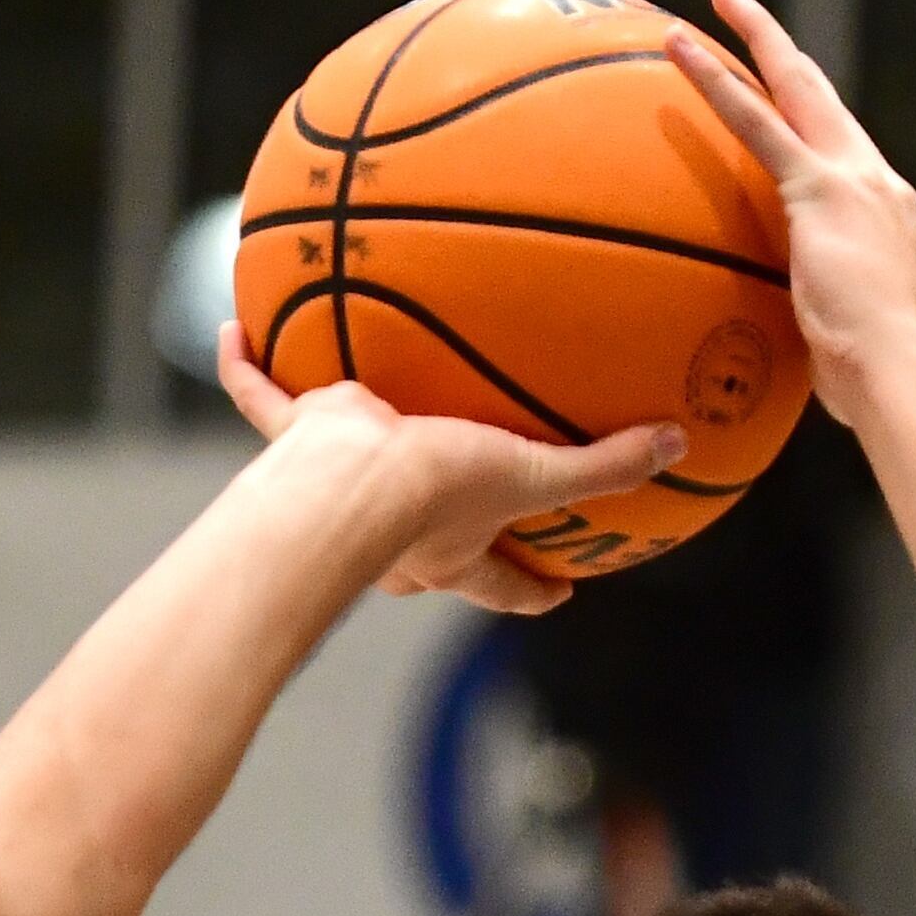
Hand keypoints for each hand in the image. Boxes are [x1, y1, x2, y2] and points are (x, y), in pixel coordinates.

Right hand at [218, 322, 682, 614]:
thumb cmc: (433, 495)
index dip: (532, 591)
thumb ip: (603, 466)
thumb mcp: (531, 477)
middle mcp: (391, 531)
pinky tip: (235, 323)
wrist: (344, 485)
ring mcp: (337, 486)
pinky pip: (264, 399)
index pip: (501, 583)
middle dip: (436, 533)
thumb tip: (679, 446)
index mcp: (449, 550)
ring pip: (343, 473)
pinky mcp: (295, 441)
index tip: (561, 592)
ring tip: (347, 402)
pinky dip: (247, 365)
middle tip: (461, 501)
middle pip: (421, 541)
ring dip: (343, 448)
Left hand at [666, 0, 915, 428]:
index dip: (809, 119)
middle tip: (741, 8)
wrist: (899, 379)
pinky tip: (677, 52)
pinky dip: (716, 83)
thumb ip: (812, 314)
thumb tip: (784, 345)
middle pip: (820, 97)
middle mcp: (876, 181)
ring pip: (793, 89)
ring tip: (714, 5)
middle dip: (781, 49)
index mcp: (883, 212)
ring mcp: (853, 178)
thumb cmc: (869, 383)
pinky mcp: (820, 188)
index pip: (837, 150)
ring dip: (752, 41)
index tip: (785, 96)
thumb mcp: (841, 337)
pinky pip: (757, 122)